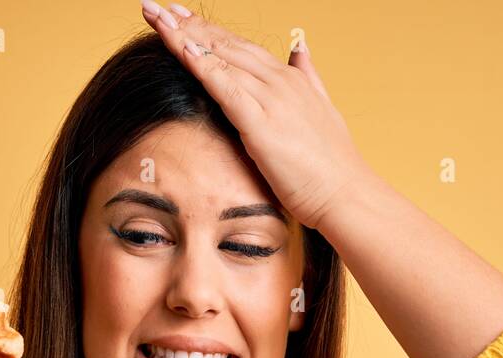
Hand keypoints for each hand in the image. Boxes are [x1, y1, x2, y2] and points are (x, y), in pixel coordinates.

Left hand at [139, 1, 370, 231]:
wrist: (345, 193)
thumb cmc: (331, 163)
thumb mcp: (321, 109)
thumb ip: (308, 76)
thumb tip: (300, 48)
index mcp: (289, 79)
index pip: (240, 46)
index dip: (208, 30)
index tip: (180, 14)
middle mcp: (279, 80)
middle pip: (225, 45)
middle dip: (189, 25)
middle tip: (157, 7)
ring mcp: (271, 99)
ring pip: (221, 59)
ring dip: (185, 37)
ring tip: (157, 17)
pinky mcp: (261, 124)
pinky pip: (225, 87)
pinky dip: (202, 66)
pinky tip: (181, 49)